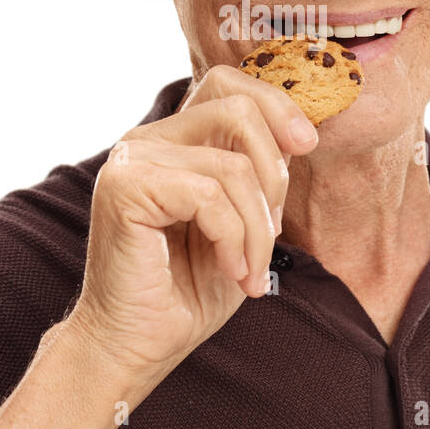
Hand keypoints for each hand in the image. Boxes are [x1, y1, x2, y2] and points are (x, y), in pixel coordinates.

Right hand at [67, 65, 318, 374]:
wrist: (138, 344)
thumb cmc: (189, 290)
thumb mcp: (243, 222)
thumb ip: (260, 174)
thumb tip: (296, 136)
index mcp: (173, 140)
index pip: (227, 84)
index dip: (276, 104)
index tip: (306, 146)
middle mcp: (148, 139)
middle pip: (235, 107)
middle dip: (274, 171)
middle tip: (273, 231)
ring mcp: (131, 159)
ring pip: (232, 165)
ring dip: (256, 229)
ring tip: (248, 271)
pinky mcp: (124, 186)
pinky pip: (208, 195)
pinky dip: (232, 239)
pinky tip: (228, 270)